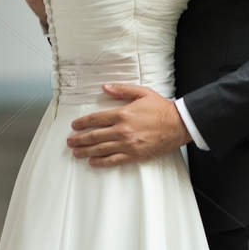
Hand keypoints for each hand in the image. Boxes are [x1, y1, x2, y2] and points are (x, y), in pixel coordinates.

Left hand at [66, 85, 189, 165]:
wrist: (179, 124)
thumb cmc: (161, 109)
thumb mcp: (142, 93)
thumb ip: (122, 90)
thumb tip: (104, 87)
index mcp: (122, 114)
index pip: (96, 119)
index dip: (82, 123)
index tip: (74, 126)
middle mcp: (122, 130)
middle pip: (94, 136)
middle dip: (79, 139)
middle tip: (70, 141)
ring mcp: (127, 144)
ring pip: (101, 149)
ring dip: (86, 151)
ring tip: (76, 152)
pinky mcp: (134, 155)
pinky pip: (114, 160)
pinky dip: (101, 162)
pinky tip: (92, 162)